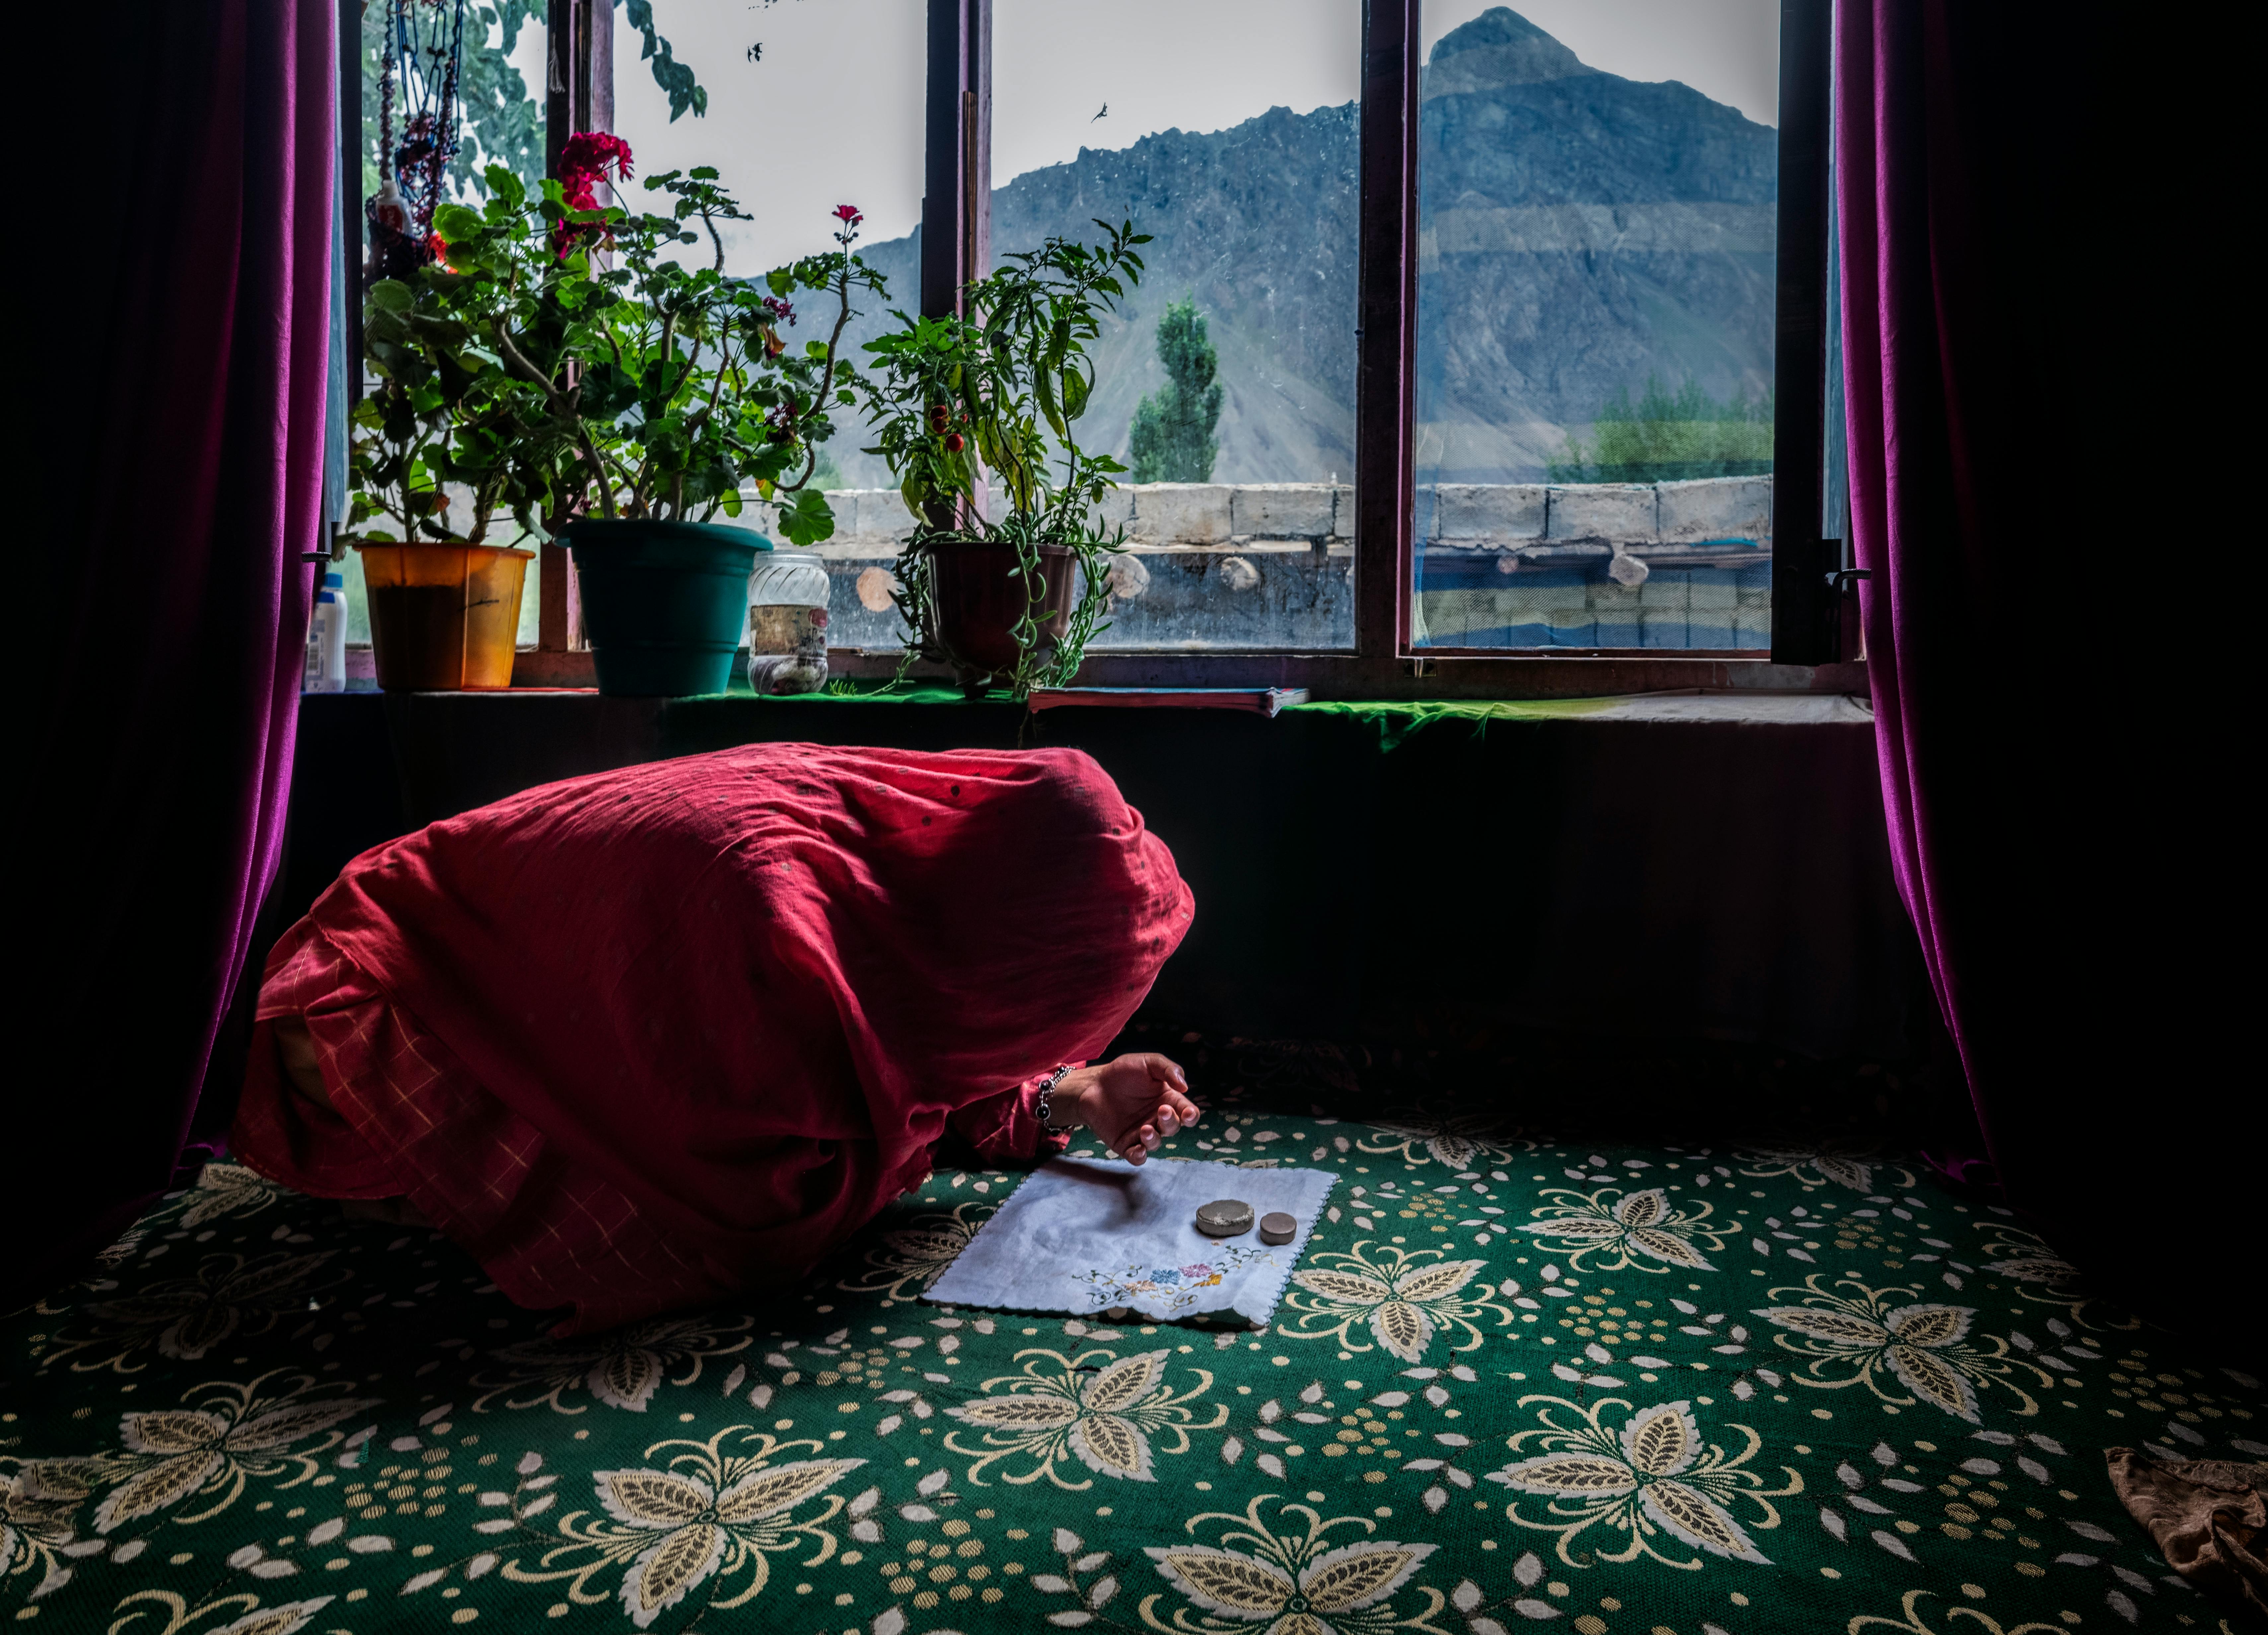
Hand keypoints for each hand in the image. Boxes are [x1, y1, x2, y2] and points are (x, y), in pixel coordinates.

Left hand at [1057, 1053, 1198, 1165]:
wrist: (1093, 1084)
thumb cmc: (1122, 1072)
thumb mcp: (1147, 1062)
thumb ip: (1168, 1069)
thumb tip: (1184, 1086)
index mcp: (1168, 1100)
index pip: (1186, 1112)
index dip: (1191, 1115)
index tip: (1188, 1114)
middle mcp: (1157, 1118)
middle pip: (1173, 1127)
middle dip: (1171, 1121)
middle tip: (1161, 1110)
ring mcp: (1142, 1132)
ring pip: (1156, 1143)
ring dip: (1154, 1138)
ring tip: (1145, 1128)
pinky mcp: (1125, 1144)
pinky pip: (1137, 1156)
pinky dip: (1140, 1156)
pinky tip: (1139, 1149)